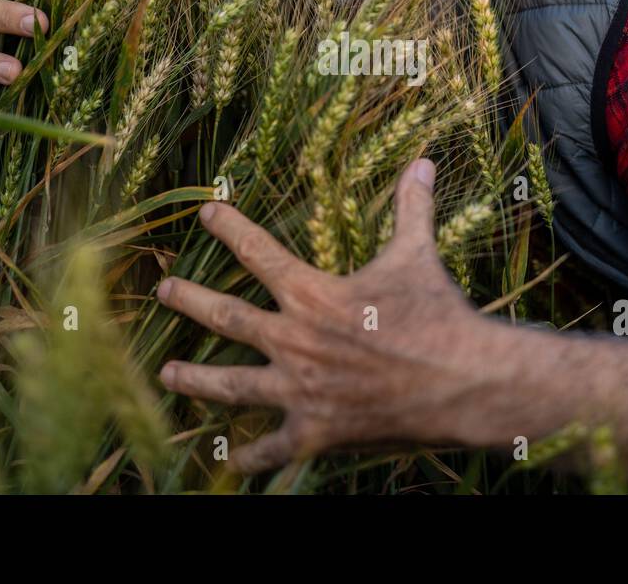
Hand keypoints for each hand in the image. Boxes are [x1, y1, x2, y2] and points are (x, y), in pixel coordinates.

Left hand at [156, 158, 493, 472]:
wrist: (464, 381)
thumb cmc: (439, 314)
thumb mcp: (418, 255)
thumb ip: (412, 208)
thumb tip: (424, 161)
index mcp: (313, 294)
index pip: (257, 252)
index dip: (229, 229)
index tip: (205, 214)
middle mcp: (294, 341)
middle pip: (226, 317)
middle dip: (189, 300)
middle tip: (163, 290)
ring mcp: (300, 390)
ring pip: (231, 386)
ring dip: (195, 380)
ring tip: (168, 373)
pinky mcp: (316, 431)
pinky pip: (273, 449)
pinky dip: (250, 459)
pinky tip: (230, 465)